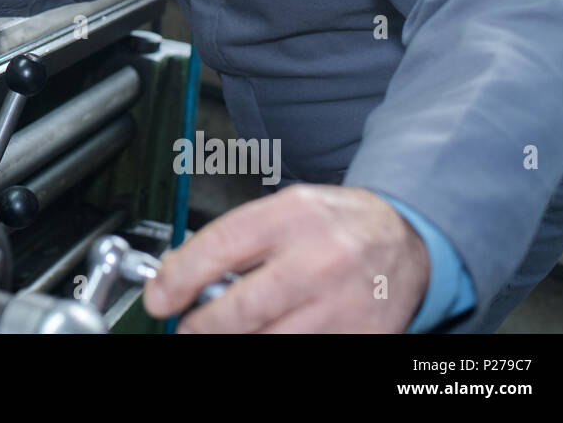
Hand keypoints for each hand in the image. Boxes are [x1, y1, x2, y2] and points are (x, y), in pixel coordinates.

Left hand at [144, 184, 428, 331]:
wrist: (403, 240)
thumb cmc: (334, 224)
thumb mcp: (283, 210)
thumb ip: (234, 239)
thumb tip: (178, 273)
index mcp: (292, 216)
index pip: (219, 248)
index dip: (178, 279)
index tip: (160, 298)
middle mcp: (319, 259)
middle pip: (241, 309)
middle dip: (201, 325)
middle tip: (187, 327)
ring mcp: (344, 304)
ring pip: (268, 340)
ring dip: (235, 340)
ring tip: (224, 330)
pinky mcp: (362, 337)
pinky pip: (304, 352)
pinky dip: (277, 345)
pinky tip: (270, 333)